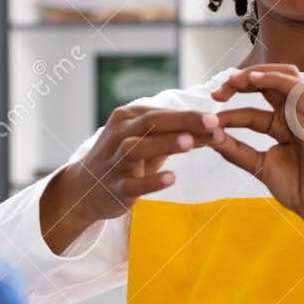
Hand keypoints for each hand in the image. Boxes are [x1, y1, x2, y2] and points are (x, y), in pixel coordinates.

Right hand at [40, 104, 218, 253]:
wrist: (84, 190)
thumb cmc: (124, 162)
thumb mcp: (149, 143)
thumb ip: (179, 135)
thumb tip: (215, 129)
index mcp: (127, 118)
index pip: (162, 113)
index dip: (190, 115)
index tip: (218, 118)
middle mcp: (118, 134)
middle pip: (152, 122)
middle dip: (184, 121)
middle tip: (212, 122)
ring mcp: (114, 161)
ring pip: (138, 148)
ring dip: (166, 143)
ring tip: (191, 142)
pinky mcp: (115, 188)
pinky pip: (133, 183)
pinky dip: (152, 180)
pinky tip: (171, 178)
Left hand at [206, 64, 303, 235]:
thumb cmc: (299, 188)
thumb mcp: (258, 166)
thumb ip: (236, 151)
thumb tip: (210, 135)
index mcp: (280, 126)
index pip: (250, 109)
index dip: (228, 111)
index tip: (207, 120)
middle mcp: (292, 116)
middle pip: (266, 85)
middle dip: (239, 82)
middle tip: (217, 93)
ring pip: (284, 76)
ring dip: (257, 73)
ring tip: (233, 80)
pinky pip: (296, 88)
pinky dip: (275, 79)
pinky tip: (254, 79)